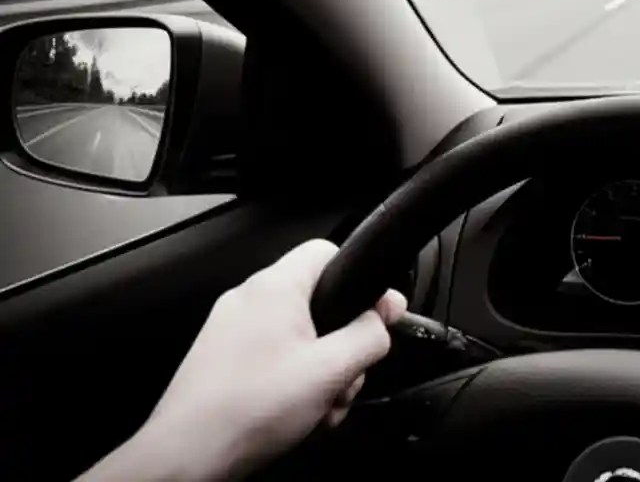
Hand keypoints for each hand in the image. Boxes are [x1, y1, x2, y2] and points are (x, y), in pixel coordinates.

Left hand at [82, 239, 406, 480]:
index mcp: (274, 288)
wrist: (188, 456)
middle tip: (346, 379)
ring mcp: (231, 330)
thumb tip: (384, 317)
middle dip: (342, 345)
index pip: (327, 252)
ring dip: (322, 371)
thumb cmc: (249, 409)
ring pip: (300, 337)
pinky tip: (298, 413)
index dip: (361, 281)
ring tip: (320, 406)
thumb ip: (369, 336)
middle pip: (319, 304)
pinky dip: (294, 381)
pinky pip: (275, 357)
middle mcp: (249, 300)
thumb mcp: (332, 370)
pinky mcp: (223, 359)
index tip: (379, 314)